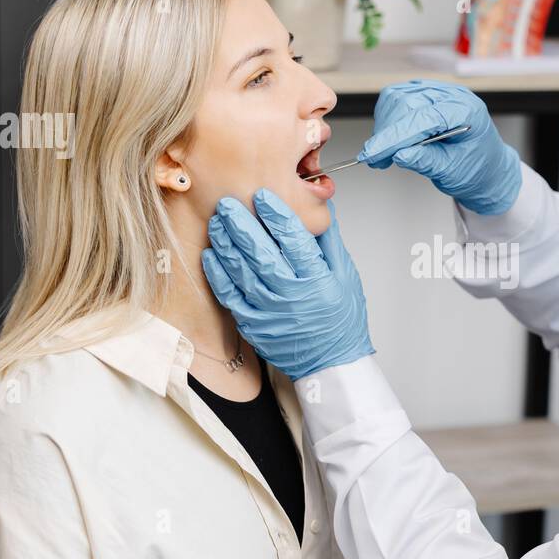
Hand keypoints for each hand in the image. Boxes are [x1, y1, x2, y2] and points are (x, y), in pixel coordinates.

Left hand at [202, 189, 373, 380]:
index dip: (277, 215)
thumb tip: (320, 210)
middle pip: (262, 254)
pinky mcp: (255, 326)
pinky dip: (219, 276)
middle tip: (227, 204)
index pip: (294, 240)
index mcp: (318, 281)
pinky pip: (231, 298)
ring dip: (227, 245)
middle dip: (242, 225)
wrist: (332, 363)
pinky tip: (212, 256)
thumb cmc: (341, 320)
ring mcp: (271, 313)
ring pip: (242, 273)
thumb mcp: (346, 276)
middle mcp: (293, 297)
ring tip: (217, 223)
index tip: (263, 196)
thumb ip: (330, 242)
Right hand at [356, 80, 521, 214]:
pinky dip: (389, 119)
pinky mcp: (426, 94)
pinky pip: (398, 98)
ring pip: (397, 97)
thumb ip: (426, 162)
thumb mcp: (453, 172)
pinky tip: (392, 139)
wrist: (486, 167)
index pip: (423, 117)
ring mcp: (439, 91)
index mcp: (467, 111)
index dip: (394, 136)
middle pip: (406, 103)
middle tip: (377, 160)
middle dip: (387, 133)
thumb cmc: (476, 169)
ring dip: (385, 126)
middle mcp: (453, 95)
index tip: (373, 154)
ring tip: (385, 153)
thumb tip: (399, 155)